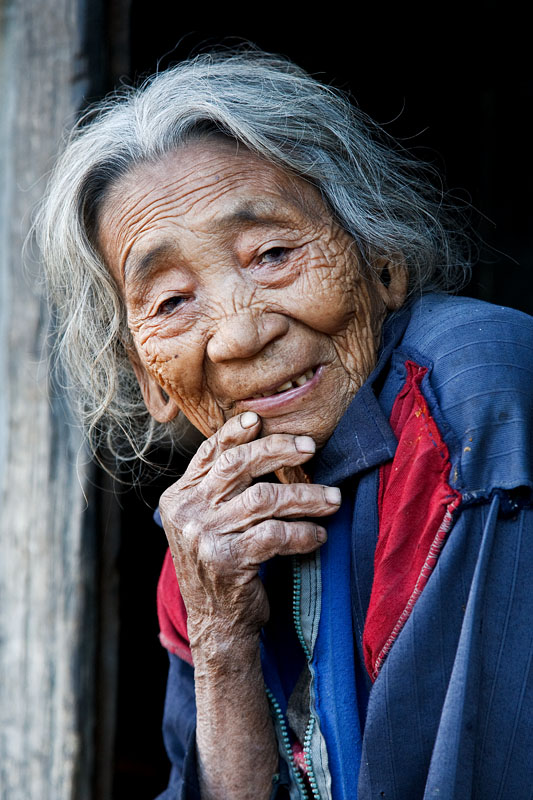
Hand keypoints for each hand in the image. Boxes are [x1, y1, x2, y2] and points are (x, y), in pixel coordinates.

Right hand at [158, 411, 340, 651]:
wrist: (215, 624)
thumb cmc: (221, 564)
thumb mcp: (206, 522)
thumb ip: (220, 487)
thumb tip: (258, 438)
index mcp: (179, 497)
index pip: (210, 454)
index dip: (236, 432)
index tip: (261, 419)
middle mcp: (187, 512)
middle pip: (238, 465)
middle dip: (278, 450)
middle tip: (310, 447)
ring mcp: (205, 536)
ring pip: (265, 498)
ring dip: (306, 496)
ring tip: (332, 498)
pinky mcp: (228, 560)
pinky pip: (276, 534)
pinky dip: (303, 532)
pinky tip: (318, 534)